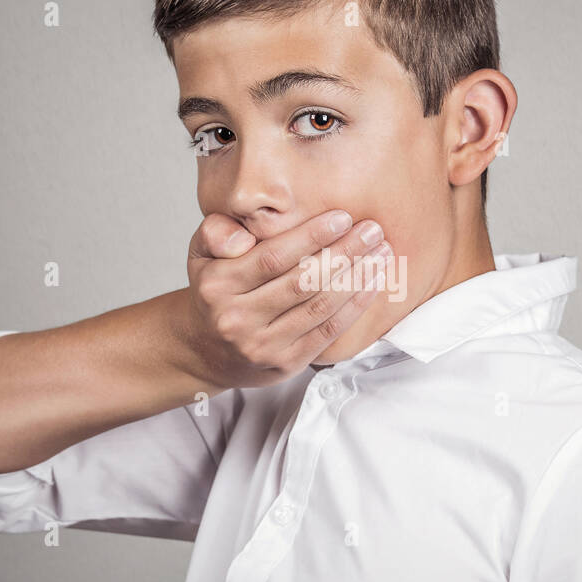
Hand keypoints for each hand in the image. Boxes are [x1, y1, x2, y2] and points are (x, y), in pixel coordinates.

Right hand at [182, 210, 392, 388]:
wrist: (207, 349)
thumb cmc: (215, 291)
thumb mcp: (201, 254)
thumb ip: (217, 232)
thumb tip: (244, 236)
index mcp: (217, 285)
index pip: (272, 258)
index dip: (311, 237)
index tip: (342, 217)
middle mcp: (237, 319)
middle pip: (301, 283)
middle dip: (343, 254)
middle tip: (372, 231)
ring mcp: (262, 345)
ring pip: (318, 308)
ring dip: (355, 279)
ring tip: (380, 253)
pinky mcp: (285, 364)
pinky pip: (326, 332)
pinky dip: (354, 307)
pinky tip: (372, 284)